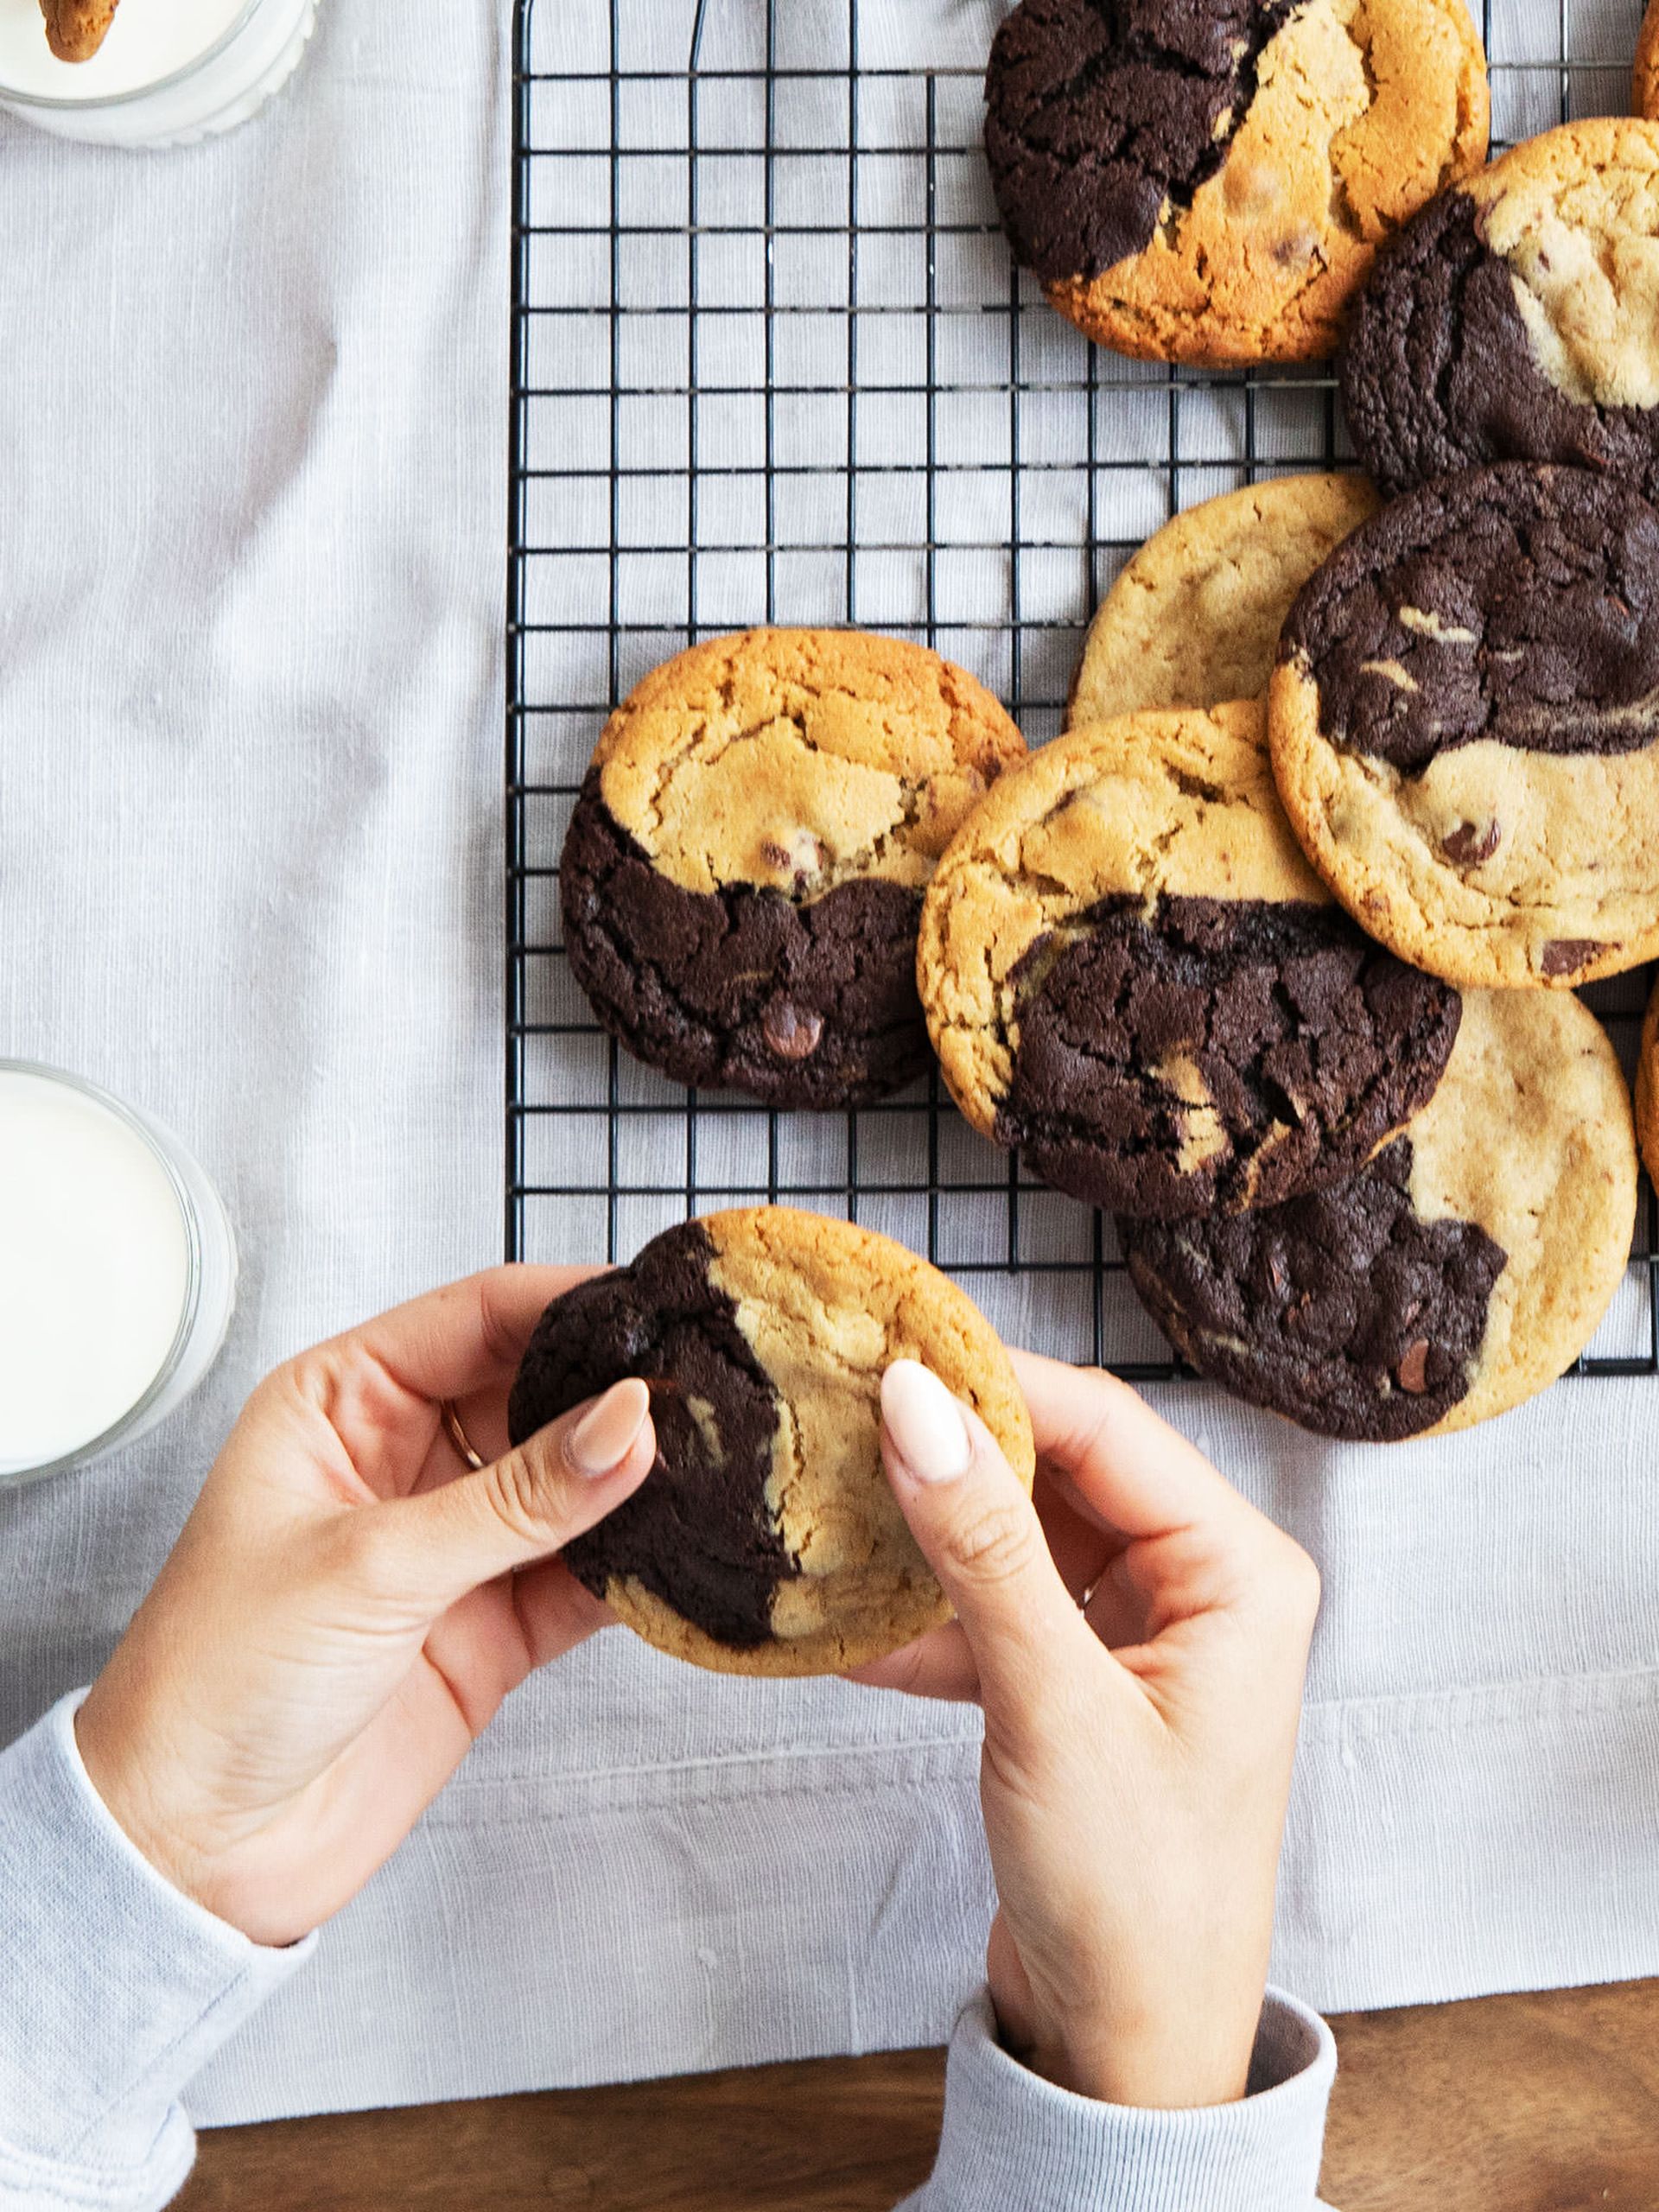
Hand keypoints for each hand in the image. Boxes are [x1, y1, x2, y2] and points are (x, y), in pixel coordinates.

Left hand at [75, 1268, 655, 1948]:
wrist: (195, 1853)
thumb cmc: (212, 1686)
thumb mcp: (370, 1567)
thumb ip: (514, 1498)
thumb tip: (626, 1421)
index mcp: (337, 1406)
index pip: (473, 1317)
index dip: (566, 1303)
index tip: (655, 1305)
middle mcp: (398, 1463)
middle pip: (534, 1392)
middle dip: (615, 1391)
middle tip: (704, 1389)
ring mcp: (450, 1548)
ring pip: (568, 1485)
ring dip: (633, 1481)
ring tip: (715, 1465)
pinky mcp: (491, 1628)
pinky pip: (583, 1577)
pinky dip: (634, 1568)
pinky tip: (681, 1554)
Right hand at [858, 1351, 1319, 2111]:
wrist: (1131, 2054)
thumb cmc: (1139, 1898)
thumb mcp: (1053, 1708)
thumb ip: (984, 1547)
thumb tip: (919, 1408)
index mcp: (1238, 1571)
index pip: (1105, 1424)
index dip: (991, 1382)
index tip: (887, 1354)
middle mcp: (1199, 1586)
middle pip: (1060, 1469)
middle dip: (951, 1450)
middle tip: (842, 1413)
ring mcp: (1138, 1636)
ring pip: (1018, 1536)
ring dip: (928, 1532)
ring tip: (829, 1501)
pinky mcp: (1081, 1684)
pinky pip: (997, 1609)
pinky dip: (925, 1617)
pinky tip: (845, 1620)